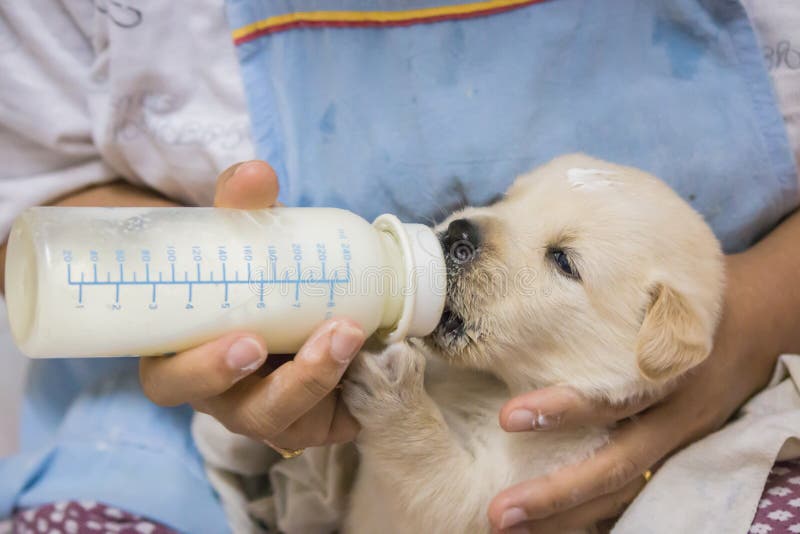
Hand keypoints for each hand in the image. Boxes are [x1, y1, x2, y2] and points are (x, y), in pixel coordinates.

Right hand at [140, 161, 366, 448]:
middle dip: (280, 383)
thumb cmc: (249, 274)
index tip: (246, 339)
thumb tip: (256, 173)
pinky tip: (374, 358)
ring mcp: (269, 411)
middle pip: (238, 413)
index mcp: (185, 359)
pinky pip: (331, 423)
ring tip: (349, 334)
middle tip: (305, 339)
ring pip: (287, 419)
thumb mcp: (243, 240)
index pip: (171, 381)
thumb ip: (243, 209)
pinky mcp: (313, 420)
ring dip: (319, 380)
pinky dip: (353, 396)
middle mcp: (224, 395)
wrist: (292, 299)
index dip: (200, 371)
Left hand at [487, 252, 780, 532]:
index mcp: (669, 367)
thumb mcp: (653, 298)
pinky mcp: (678, 457)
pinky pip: (633, 495)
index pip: (616, 397)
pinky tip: (549, 526)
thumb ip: (603, 315)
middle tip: (500, 511)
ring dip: (567, 517)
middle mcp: (677, 414)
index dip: (565, 411)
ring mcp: (680, 443)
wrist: (754, 325)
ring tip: (511, 527)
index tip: (507, 418)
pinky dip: (593, 515)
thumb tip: (523, 319)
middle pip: (618, 464)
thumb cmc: (683, 302)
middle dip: (556, 492)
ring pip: (624, 492)